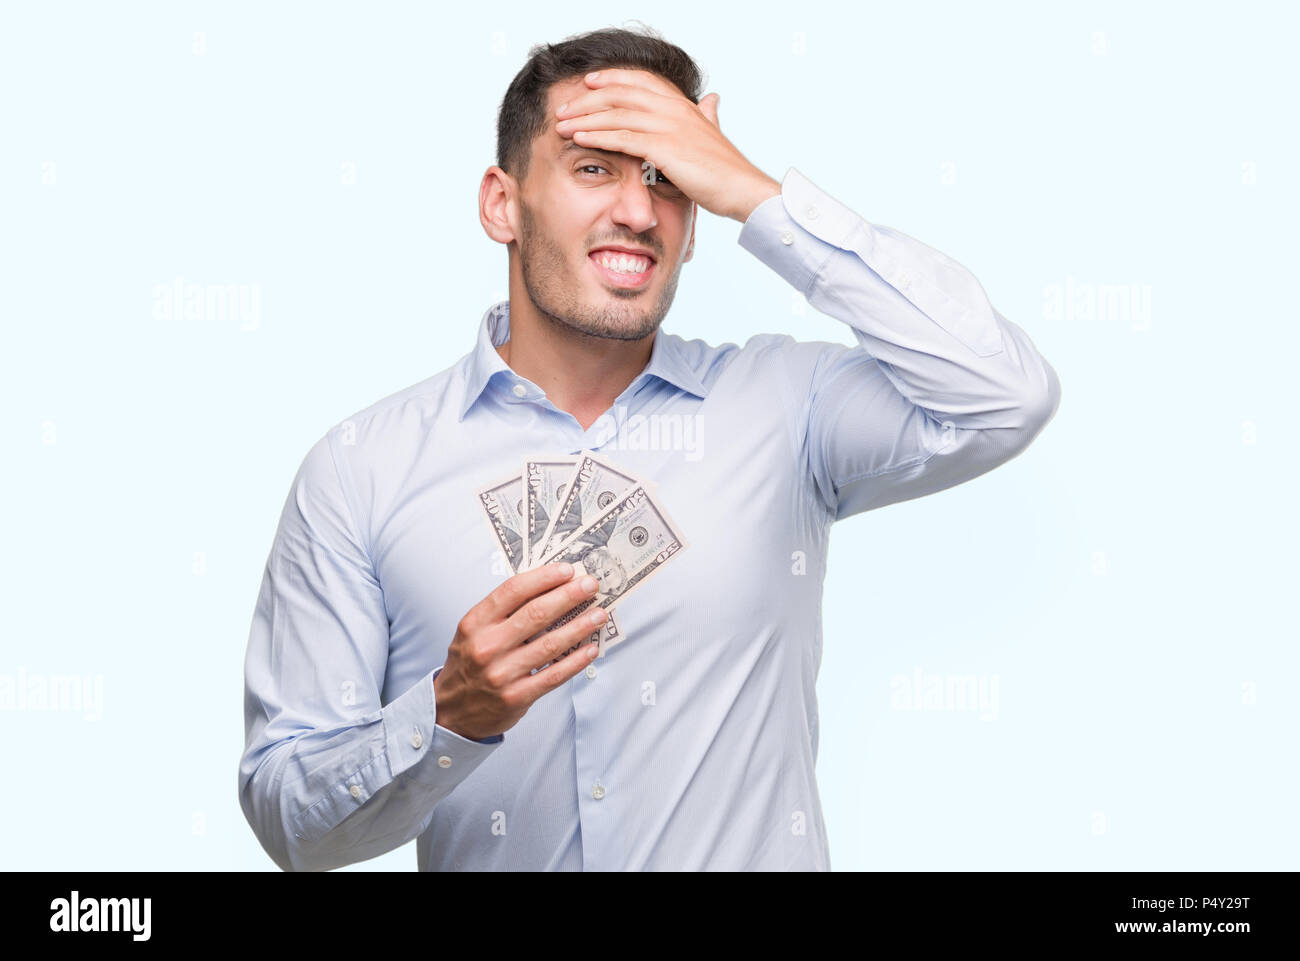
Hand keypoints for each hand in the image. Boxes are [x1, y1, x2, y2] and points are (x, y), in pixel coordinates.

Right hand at [432, 562, 605, 740]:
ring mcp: (502, 673)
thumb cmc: (469, 663)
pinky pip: (554, 675)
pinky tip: (590, 648)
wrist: (451, 710)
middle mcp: (487, 645)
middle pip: (536, 613)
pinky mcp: (516, 697)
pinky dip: (576, 661)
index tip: (567, 570)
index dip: (544, 577)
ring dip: (580, 626)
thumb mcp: (474, 631)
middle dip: (569, 595)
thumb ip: (504, 611)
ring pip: (550, 644)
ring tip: (598, 614)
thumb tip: (549, 587)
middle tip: (590, 586)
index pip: (513, 590)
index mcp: (475, 623)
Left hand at [553, 68, 780, 222]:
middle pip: (620, 94)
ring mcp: (669, 126)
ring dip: (584, 119)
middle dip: (587, 100)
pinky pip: (622, 138)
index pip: (640, 80)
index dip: (611, 78)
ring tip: (560, 124)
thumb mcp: (714, 134)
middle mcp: (674, 109)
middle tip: (563, 108)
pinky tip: (577, 138)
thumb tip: (712, 100)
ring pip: (616, 115)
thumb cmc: (728, 170)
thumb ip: (708, 116)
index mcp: (684, 105)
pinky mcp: (665, 148)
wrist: (743, 189)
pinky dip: (596, 136)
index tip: (588, 82)